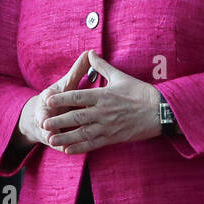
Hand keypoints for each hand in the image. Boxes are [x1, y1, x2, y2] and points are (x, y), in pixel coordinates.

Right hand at [14, 50, 92, 150]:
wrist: (42, 117)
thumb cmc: (59, 97)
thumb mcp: (67, 83)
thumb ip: (78, 70)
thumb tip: (89, 52)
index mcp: (49, 98)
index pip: (47, 97)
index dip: (47, 100)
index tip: (46, 101)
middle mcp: (46, 114)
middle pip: (45, 117)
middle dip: (46, 121)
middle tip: (46, 124)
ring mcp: (49, 129)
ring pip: (50, 133)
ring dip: (52, 137)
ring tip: (53, 140)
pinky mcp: (54, 141)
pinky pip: (58, 145)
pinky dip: (61, 147)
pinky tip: (66, 150)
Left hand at [41, 51, 162, 153]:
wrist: (160, 111)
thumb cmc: (140, 93)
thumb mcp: (120, 76)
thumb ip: (102, 66)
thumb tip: (90, 53)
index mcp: (103, 96)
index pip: (78, 97)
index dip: (61, 99)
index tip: (48, 100)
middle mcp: (103, 112)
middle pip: (76, 117)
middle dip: (59, 121)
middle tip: (44, 124)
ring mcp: (107, 126)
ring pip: (82, 133)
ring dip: (66, 137)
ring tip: (51, 140)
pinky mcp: (113, 137)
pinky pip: (93, 144)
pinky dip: (80, 148)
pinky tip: (68, 150)